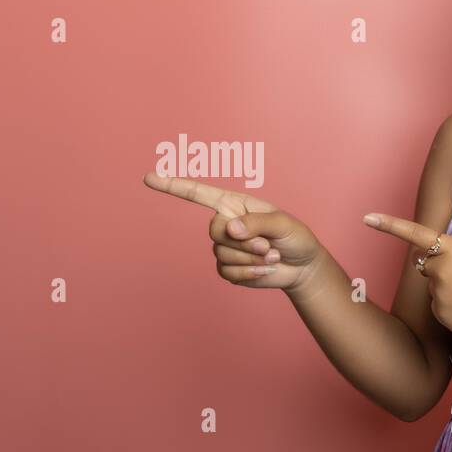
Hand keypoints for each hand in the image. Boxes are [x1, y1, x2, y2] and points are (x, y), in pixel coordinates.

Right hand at [142, 172, 325, 292]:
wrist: (302, 267)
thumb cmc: (295, 237)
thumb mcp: (282, 223)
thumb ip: (256, 222)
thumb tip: (229, 229)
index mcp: (235, 204)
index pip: (198, 194)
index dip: (173, 185)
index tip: (149, 178)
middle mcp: (226, 223)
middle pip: (214, 231)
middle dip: (243, 242)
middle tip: (267, 246)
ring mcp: (225, 247)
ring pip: (222, 254)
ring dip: (250, 259)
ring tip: (270, 256)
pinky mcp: (228, 269)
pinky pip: (227, 273)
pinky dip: (249, 274)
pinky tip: (265, 270)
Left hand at [362, 212, 451, 342]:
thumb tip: (435, 261)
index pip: (415, 234)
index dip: (389, 225)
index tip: (367, 218)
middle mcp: (440, 269)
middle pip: (427, 263)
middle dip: (441, 267)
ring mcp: (438, 293)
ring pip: (433, 286)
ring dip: (448, 288)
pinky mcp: (439, 314)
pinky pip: (437, 306)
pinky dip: (450, 307)